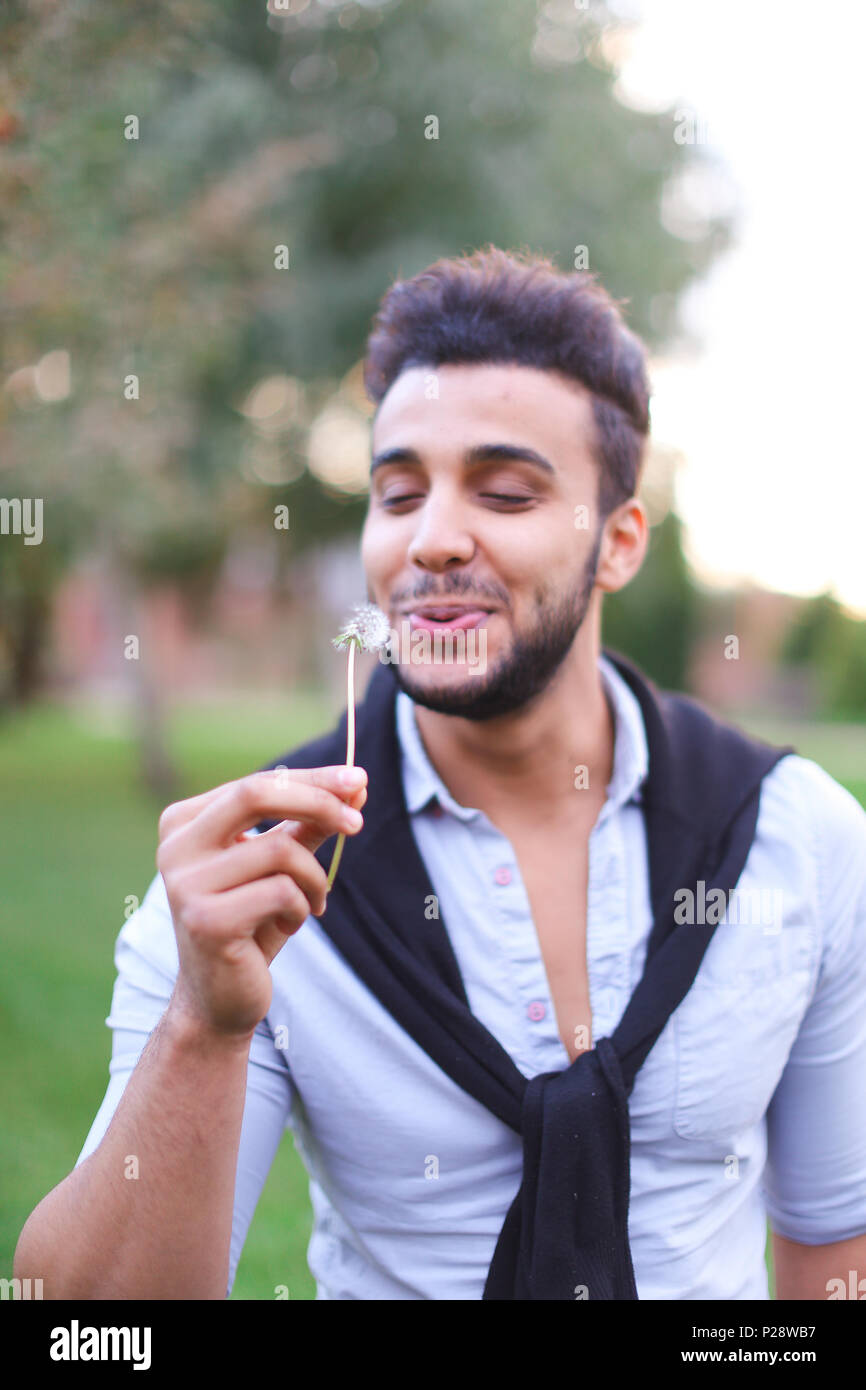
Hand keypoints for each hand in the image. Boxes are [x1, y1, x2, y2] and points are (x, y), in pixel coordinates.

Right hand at [155, 765, 366, 1038]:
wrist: (219, 999)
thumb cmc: (251, 924)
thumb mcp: (281, 867)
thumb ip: (309, 824)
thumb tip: (355, 784)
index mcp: (184, 823)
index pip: (256, 783)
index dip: (312, 779)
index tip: (358, 780)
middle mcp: (175, 847)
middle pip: (255, 795)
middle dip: (317, 801)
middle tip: (357, 821)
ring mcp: (185, 884)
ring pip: (280, 850)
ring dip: (314, 877)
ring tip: (313, 902)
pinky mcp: (206, 921)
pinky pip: (281, 892)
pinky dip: (301, 907)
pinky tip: (290, 924)